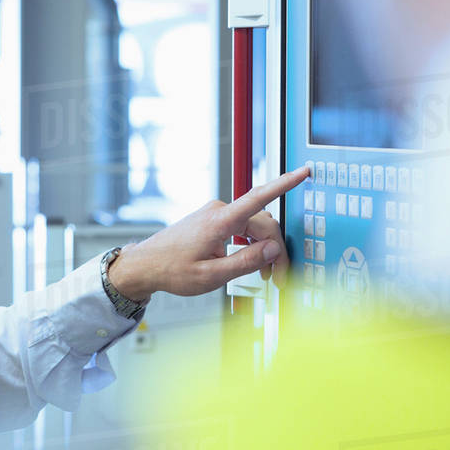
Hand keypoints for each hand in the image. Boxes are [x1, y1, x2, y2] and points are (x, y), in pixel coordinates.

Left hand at [106, 165, 309, 299]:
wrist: (146, 265)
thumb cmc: (172, 270)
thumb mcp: (212, 275)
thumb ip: (246, 262)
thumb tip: (274, 250)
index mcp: (220, 221)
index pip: (259, 197)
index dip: (285, 183)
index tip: (303, 172)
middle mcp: (219, 211)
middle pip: (263, 224)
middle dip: (276, 250)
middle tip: (278, 278)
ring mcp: (216, 215)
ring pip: (254, 228)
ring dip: (264, 250)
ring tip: (266, 276)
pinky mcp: (214, 221)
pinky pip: (242, 229)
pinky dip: (252, 246)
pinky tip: (252, 263)